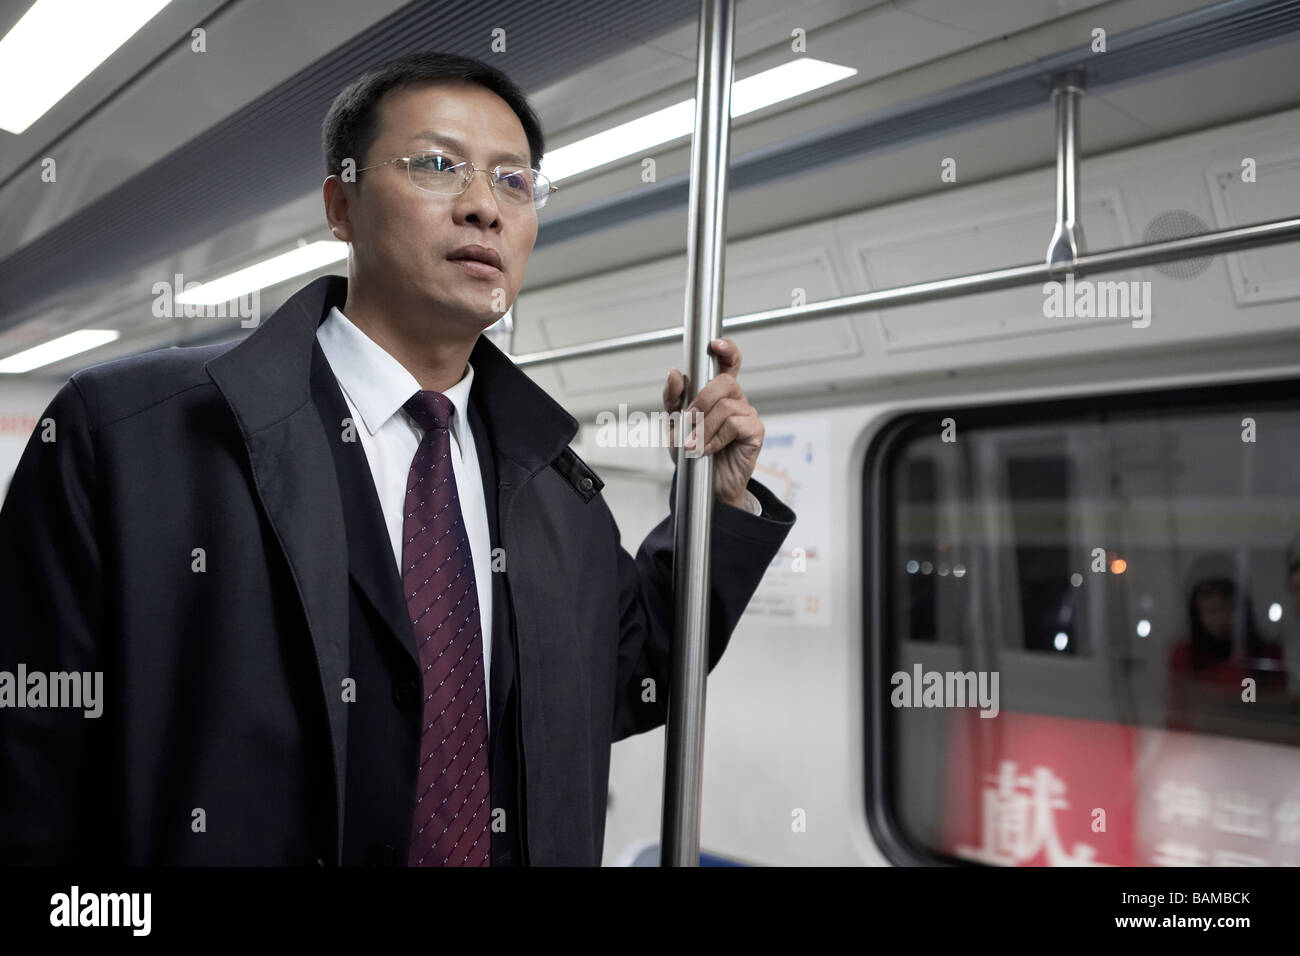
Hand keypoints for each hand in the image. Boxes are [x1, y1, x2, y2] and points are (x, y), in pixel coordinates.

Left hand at [662, 338, 763, 508]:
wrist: (703, 486)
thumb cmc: (692, 452)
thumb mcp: (673, 424)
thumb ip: (673, 398)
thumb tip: (675, 373)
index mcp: (718, 392)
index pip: (728, 362)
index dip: (726, 349)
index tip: (715, 344)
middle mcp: (735, 399)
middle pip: (724, 382)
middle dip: (701, 401)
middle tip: (688, 420)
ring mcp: (747, 414)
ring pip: (725, 407)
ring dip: (704, 427)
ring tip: (694, 444)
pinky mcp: (754, 432)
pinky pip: (735, 425)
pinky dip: (716, 438)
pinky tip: (708, 449)